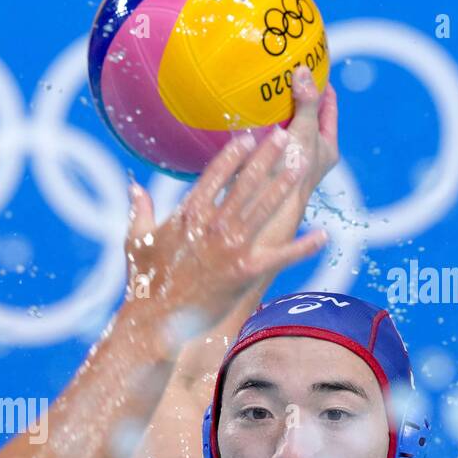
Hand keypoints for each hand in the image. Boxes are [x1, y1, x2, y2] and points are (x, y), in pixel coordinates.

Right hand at [120, 123, 326, 346]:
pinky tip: (323, 235)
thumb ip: (141, 210)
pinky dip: (303, 246)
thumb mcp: (137, 241)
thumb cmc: (144, 283)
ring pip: (265, 207)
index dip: (236, 154)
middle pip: (246, 182)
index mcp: (188, 214)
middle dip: (266, 157)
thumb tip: (134, 187)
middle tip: (284, 136)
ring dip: (285, 184)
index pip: (216, 174)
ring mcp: (231, 247)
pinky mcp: (245, 271)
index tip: (249, 137)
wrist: (155, 321)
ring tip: (302, 163)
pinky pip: (281, 255)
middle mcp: (212, 225)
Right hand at [259, 62, 338, 243]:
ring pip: (284, 132)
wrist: (266, 209)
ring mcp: (286, 164)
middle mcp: (309, 158)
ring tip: (266, 95)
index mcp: (325, 150)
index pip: (329, 110)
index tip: (316, 69)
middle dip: (299, 100)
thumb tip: (303, 72)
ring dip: (276, 116)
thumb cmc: (292, 174)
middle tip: (289, 78)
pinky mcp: (265, 168)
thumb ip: (306, 103)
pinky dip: (257, 130)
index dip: (325, 88)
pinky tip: (244, 120)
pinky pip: (262, 142)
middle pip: (307, 120)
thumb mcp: (304, 132)